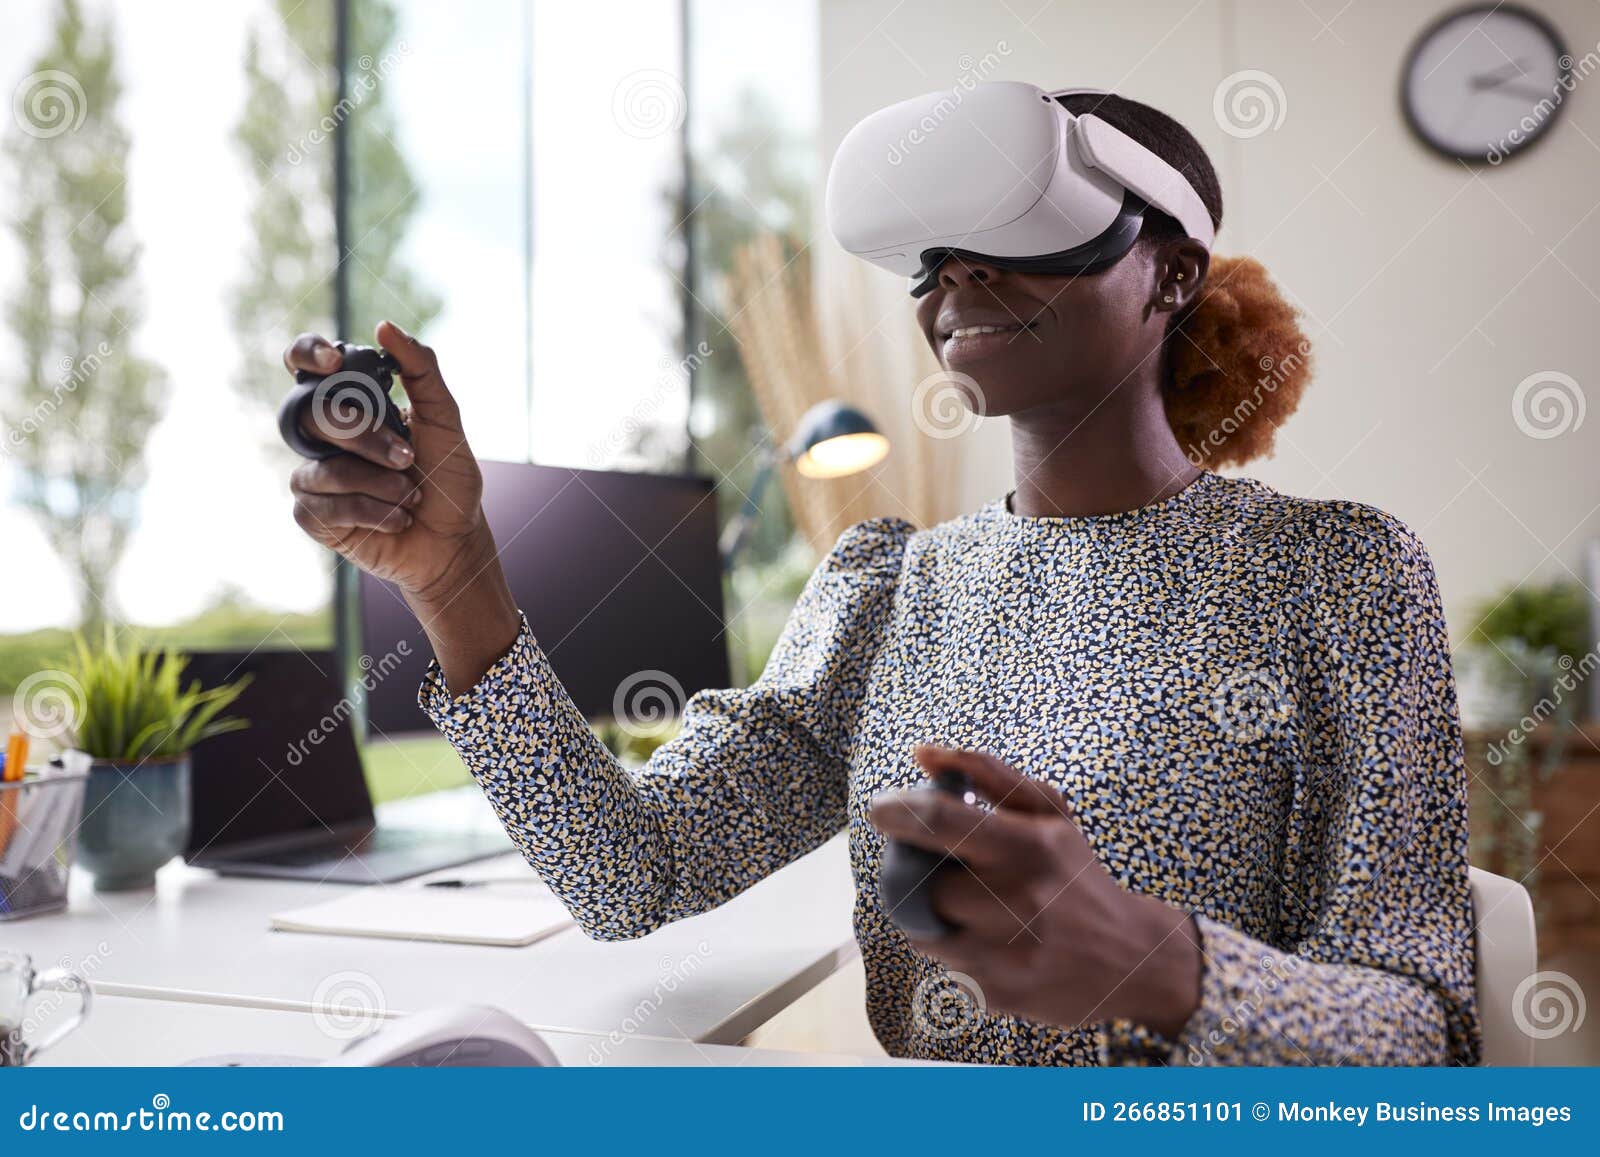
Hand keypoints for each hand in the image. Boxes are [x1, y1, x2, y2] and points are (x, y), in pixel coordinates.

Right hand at [284, 322, 518, 689]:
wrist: (455, 540)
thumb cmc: (449, 479)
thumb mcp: (445, 420)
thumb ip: (421, 371)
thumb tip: (385, 327)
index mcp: (351, 405)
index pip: (304, 364)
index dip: (307, 353)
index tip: (334, 361)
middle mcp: (326, 437)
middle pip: (315, 416)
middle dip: (366, 438)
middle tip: (408, 457)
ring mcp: (316, 476)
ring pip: (324, 468)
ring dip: (379, 484)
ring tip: (412, 496)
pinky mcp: (315, 516)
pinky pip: (323, 505)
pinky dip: (371, 512)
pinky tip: (398, 519)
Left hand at [867, 745, 1202, 1038]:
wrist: (1130, 959)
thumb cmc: (1075, 875)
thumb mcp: (1049, 814)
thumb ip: (987, 774)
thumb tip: (923, 754)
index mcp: (1029, 848)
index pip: (940, 822)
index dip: (898, 812)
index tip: (881, 810)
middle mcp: (1017, 902)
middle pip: (925, 882)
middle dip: (925, 874)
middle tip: (944, 870)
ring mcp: (1006, 953)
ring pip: (924, 926)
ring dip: (934, 913)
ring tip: (970, 908)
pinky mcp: (997, 992)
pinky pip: (944, 962)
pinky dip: (953, 946)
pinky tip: (989, 941)